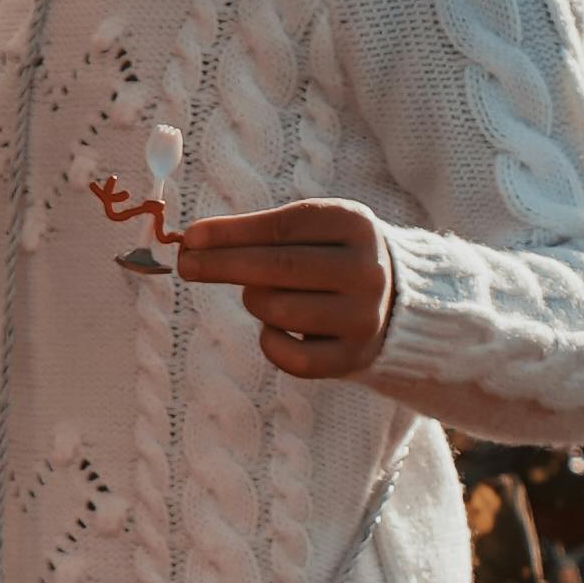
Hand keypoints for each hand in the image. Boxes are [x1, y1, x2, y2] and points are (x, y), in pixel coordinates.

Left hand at [174, 198, 398, 379]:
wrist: (397, 302)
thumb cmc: (332, 257)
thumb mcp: (313, 230)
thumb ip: (261, 232)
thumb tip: (194, 242)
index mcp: (355, 225)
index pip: (282, 227)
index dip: (230, 233)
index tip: (191, 236)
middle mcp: (365, 270)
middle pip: (277, 268)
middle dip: (221, 265)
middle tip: (186, 264)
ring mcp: (362, 317)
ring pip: (277, 310)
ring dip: (254, 301)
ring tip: (262, 295)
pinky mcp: (353, 357)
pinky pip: (288, 356)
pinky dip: (269, 342)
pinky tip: (275, 328)